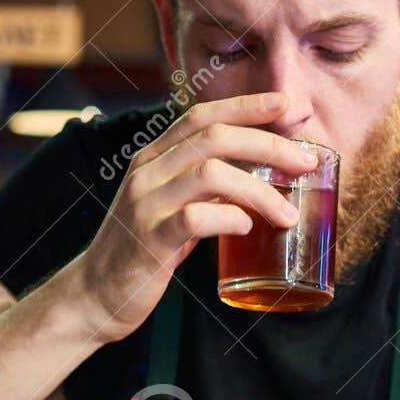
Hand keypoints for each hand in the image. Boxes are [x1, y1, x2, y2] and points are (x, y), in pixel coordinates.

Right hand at [70, 92, 316, 342]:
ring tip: (287, 213)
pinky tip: (247, 228)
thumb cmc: (141, 252)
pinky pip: (197, 218)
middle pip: (214, 138)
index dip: (245, 106)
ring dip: (260, 190)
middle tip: (305, 163)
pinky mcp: (149, 240)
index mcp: (152, 159)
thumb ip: (203, 190)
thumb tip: (256, 177)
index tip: (285, 105)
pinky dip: (231, 219)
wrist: (94, 295)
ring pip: (211, 174)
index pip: (201, 116)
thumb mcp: (170, 208)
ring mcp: (145, 205)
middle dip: (268, 144)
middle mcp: (146, 173)